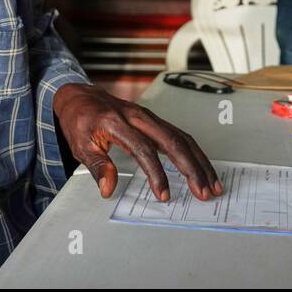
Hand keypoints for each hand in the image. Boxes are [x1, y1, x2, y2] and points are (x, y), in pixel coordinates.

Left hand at [53, 83, 222, 202]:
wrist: (81, 97)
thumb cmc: (80, 120)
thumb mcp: (80, 144)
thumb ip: (97, 166)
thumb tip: (108, 188)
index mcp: (118, 123)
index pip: (144, 149)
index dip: (156, 173)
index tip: (164, 194)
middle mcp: (139, 117)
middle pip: (173, 141)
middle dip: (192, 168)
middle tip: (202, 192)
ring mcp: (150, 117)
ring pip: (182, 137)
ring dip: (200, 161)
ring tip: (212, 184)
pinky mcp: (155, 121)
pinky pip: (180, 135)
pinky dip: (194, 152)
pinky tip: (203, 167)